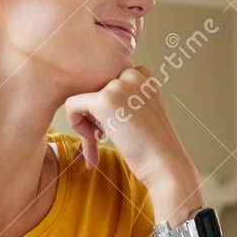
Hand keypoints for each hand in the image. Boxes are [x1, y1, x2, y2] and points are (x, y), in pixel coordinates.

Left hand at [63, 66, 198, 203]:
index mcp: (145, 75)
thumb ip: (127, 97)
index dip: (108, 103)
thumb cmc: (155, 144)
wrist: (165, 162)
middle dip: (96, 110)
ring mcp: (118, 86)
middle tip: (106, 133)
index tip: (118, 123)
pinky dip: (76, 124)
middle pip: (95, 86)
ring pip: (82, 95)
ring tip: (104, 137)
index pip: (110, 81)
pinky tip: (93, 140)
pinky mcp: (103, 101)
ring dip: (88, 118)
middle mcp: (133, 74)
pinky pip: (72, 105)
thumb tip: (96, 95)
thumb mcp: (144, 110)